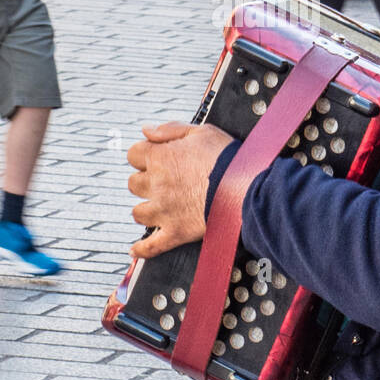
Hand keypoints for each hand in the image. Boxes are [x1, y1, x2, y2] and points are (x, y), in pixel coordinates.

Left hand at [127, 122, 234, 259]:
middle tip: (163, 180)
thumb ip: (170, 129)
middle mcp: (156, 184)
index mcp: (160, 158)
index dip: (145, 154)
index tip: (157, 156)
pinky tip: (135, 250)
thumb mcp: (201, 132)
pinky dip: (142, 249)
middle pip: (133, 183)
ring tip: (158, 206)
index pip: (134, 154)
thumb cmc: (227, 158)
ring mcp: (164, 211)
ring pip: (138, 212)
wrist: (246, 188)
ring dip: (146, 209)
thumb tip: (146, 130)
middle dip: (146, 180)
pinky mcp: (175, 232)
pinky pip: (151, 246)